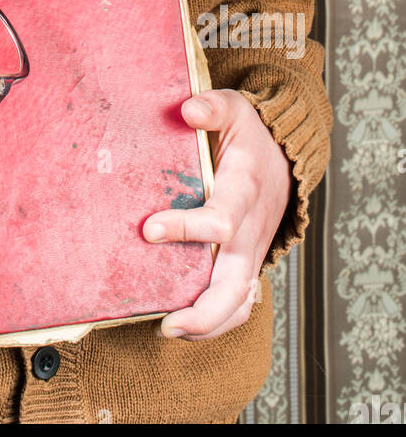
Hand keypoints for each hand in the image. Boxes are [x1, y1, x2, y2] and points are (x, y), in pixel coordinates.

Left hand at [142, 88, 293, 341]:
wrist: (287, 154)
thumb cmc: (252, 131)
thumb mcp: (235, 107)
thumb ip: (212, 107)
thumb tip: (187, 110)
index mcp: (244, 190)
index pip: (222, 220)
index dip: (187, 228)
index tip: (149, 229)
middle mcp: (251, 229)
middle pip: (237, 282)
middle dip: (205, 309)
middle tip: (167, 322)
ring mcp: (251, 250)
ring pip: (240, 302)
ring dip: (209, 324)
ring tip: (170, 330)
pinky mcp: (247, 262)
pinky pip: (240, 303)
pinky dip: (217, 322)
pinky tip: (186, 326)